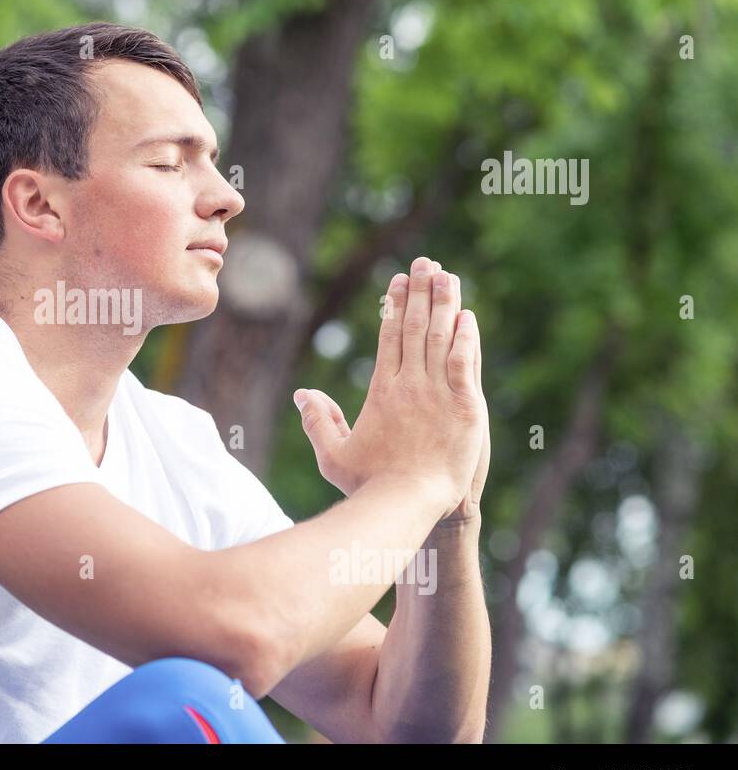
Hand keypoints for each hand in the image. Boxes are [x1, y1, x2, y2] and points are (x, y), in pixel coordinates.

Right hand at [294, 256, 485, 518]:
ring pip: (441, 337)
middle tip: (425, 264)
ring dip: (444, 303)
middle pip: (415, 327)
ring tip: (447, 276)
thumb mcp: (332, 455)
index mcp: (381, 390)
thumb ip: (317, 421)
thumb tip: (302, 393)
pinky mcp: (465, 406)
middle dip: (420, 291)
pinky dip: (466, 337)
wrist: (407, 505)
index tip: (399, 282)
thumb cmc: (369, 486)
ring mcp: (438, 393)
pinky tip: (467, 316)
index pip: (389, 336)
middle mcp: (409, 384)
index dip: (395, 306)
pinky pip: (464, 362)